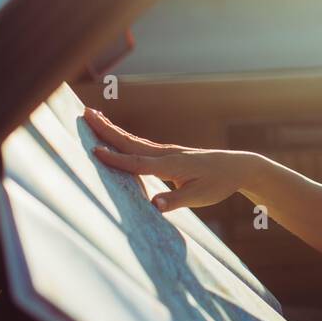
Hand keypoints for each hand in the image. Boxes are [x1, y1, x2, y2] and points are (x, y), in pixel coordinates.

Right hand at [83, 107, 256, 210]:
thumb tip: (153, 206)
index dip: (116, 160)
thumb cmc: (218, 183)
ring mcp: (166, 152)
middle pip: (130, 142)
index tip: (94, 152)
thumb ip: (176, 200)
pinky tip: (116, 135)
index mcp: (171, 165)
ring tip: (92, 116)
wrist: (237, 167)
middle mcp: (165, 154)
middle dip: (106, 130)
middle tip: (84, 114)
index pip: (138, 163)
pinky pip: (140, 144)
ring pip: (133, 140)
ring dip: (111, 129)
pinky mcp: (168, 154)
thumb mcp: (200, 197)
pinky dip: (124, 138)